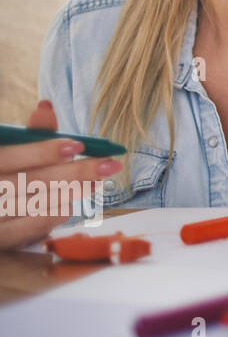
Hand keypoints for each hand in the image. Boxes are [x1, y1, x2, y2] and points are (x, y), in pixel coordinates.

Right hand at [0, 100, 121, 250]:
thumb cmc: (4, 172)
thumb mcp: (9, 151)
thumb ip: (28, 135)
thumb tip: (46, 107)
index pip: (8, 156)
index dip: (43, 152)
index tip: (78, 145)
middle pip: (29, 182)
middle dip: (73, 174)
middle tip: (108, 166)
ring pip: (33, 205)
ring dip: (70, 192)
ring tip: (97, 182)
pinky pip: (30, 229)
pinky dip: (53, 215)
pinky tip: (70, 204)